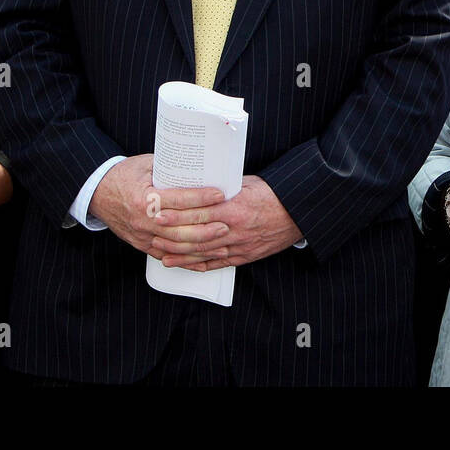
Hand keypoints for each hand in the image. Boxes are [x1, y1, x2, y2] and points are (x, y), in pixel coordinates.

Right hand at [90, 153, 226, 258]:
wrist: (96, 192)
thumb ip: (171, 168)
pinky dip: (186, 260)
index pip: (178, 200)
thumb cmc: (124, 175)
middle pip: (180, 228)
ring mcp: (142, 235)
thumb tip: (201, 164)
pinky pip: (167, 256)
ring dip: (201, 247)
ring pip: (176, 246)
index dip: (201, 197)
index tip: (220, 194)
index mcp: (144, 198)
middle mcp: (143, 220)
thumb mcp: (146, 164)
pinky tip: (204, 260)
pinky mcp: (142, 245)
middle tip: (227, 224)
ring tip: (222, 244)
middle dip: (206, 227)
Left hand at [150, 175, 303, 270]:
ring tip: (160, 252)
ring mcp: (240, 246)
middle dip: (172, 235)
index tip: (159, 211)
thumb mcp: (248, 184)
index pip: (200, 212)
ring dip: (180, 254)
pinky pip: (217, 263)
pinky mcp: (245, 256)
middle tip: (152, 232)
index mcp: (235, 209)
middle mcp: (235, 230)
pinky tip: (183, 264)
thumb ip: (225, 188)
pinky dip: (198, 265)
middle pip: (197, 235)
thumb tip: (201, 183)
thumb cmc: (274, 194)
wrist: (298, 213)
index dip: (177, 214)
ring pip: (204, 253)